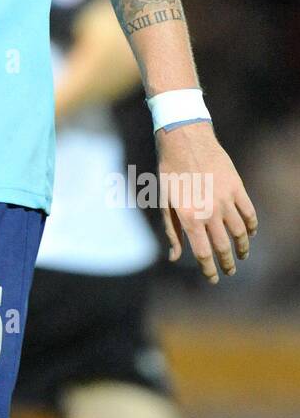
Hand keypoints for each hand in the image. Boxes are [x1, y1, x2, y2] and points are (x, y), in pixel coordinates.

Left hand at [156, 122, 257, 282]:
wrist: (184, 138)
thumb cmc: (169, 170)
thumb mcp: (164, 200)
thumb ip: (171, 230)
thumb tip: (174, 257)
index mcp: (189, 217)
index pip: (203, 253)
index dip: (209, 270)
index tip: (213, 279)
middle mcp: (209, 211)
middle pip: (223, 247)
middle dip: (227, 264)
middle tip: (229, 272)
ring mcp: (225, 199)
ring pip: (240, 232)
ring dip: (242, 248)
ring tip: (241, 256)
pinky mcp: (236, 186)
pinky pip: (249, 212)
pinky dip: (252, 226)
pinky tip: (250, 233)